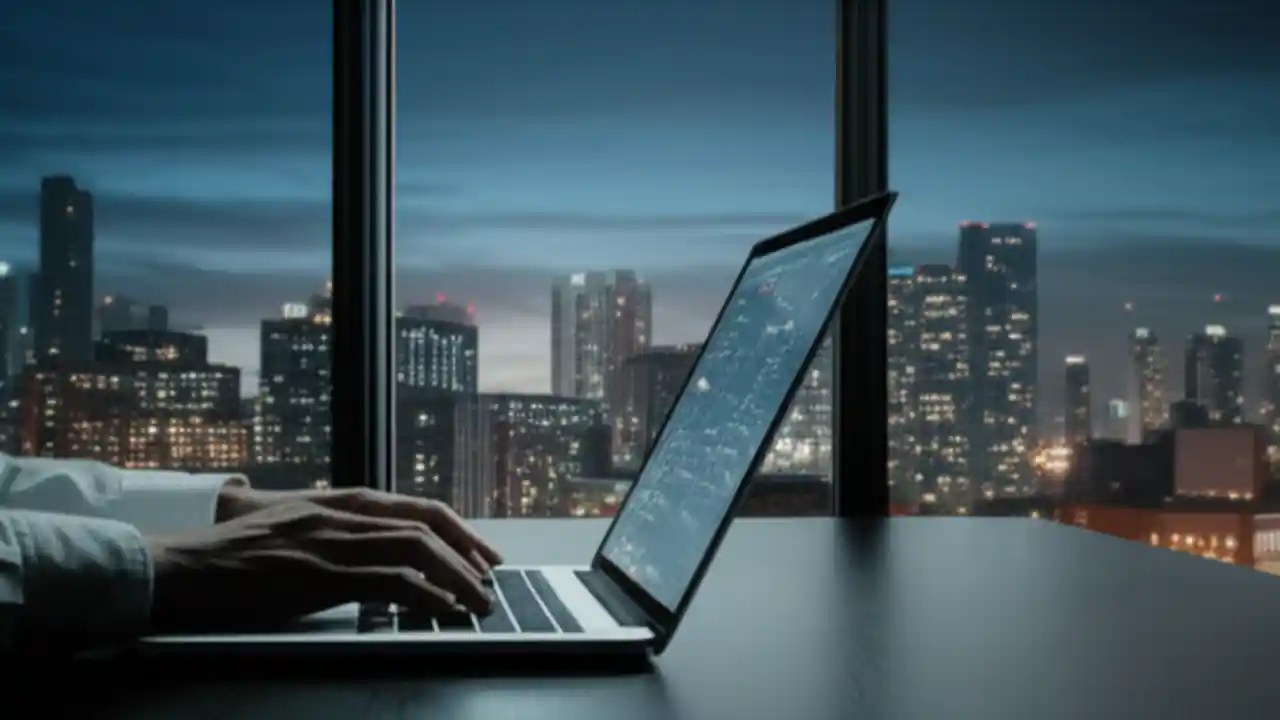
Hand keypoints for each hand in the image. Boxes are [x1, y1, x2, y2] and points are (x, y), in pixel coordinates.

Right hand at [148, 501, 493, 631]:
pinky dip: (426, 595)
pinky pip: (391, 581)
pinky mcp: (323, 575)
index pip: (414, 506)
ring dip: (456, 578)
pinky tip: (443, 611)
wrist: (184, 567)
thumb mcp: (266, 515)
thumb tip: (262, 498)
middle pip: (425, 525)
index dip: (455, 527)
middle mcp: (343, 513)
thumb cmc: (224, 549)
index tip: (481, 551)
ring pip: (416, 549)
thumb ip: (285, 508)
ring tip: (477, 602)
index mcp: (338, 500)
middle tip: (490, 580)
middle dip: (468, 553)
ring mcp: (335, 542)